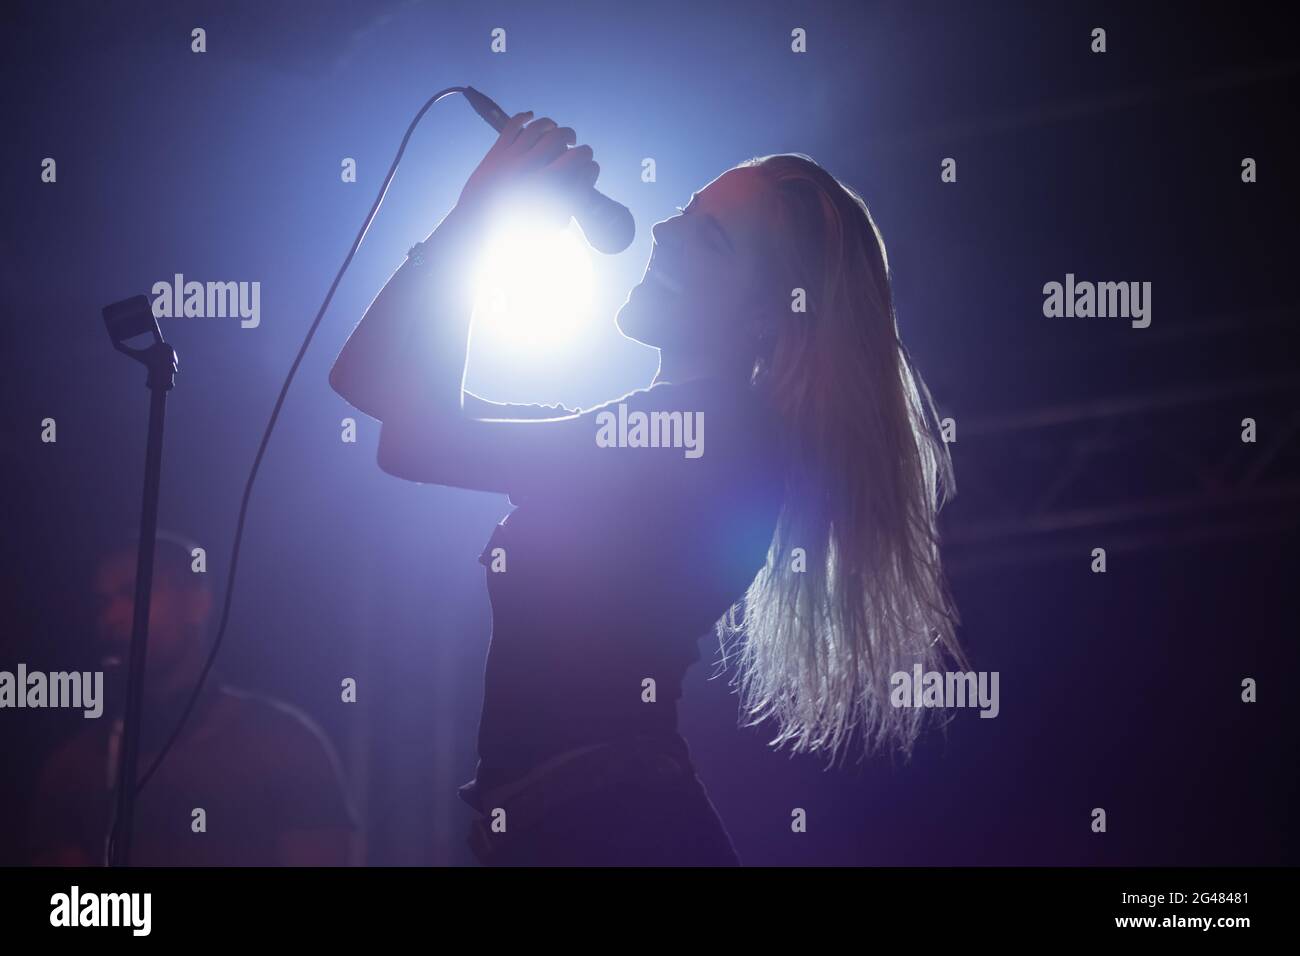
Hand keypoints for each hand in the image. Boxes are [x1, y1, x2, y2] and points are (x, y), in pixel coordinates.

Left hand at [456, 112, 599, 233]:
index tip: (589, 162)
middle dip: (572, 138)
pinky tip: (532, 117)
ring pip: (540, 126)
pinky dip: (525, 117)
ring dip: (553, 125)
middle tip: (575, 144)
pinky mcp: (497, 152)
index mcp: (548, 189)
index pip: (580, 161)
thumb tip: (584, 185)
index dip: (590, 160)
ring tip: (556, 131)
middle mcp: (531, 169)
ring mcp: (512, 158)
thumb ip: (569, 205)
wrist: (478, 226)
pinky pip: (514, 124)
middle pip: (561, 137)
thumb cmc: (517, 230)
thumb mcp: (549, 225)